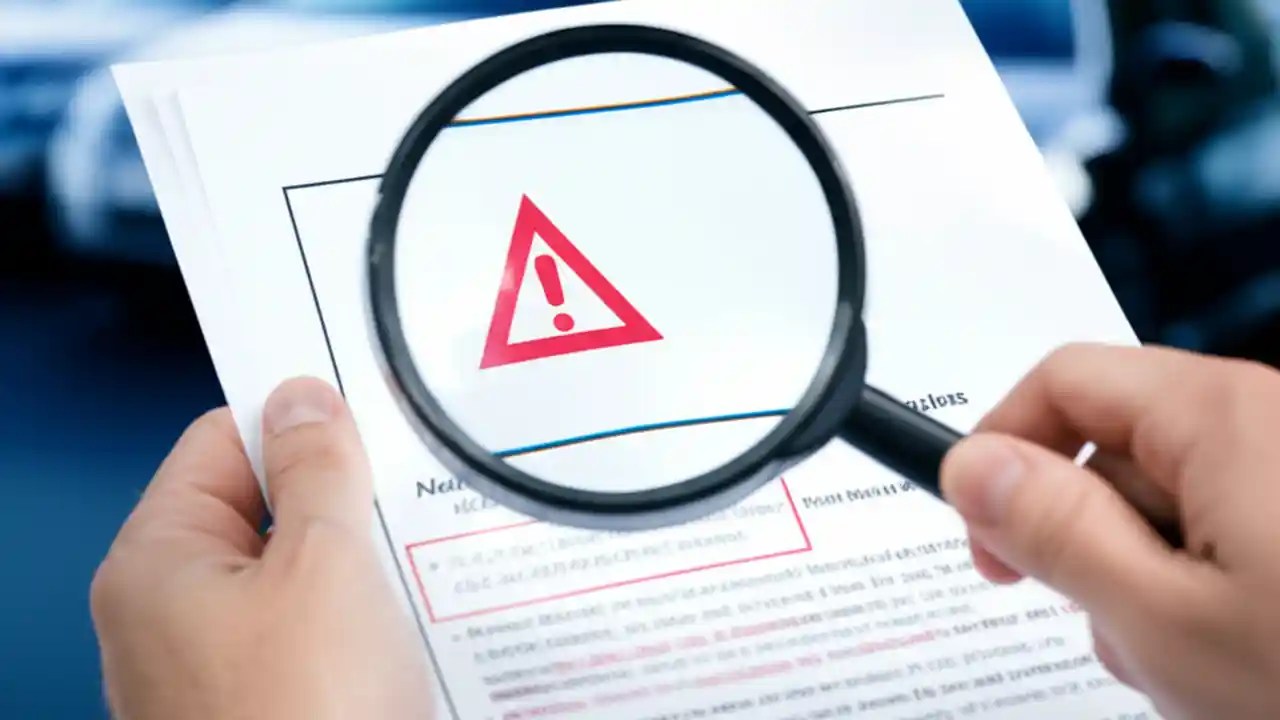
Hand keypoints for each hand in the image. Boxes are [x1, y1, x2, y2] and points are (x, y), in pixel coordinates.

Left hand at [90, 377, 432, 719]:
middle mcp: (175, 616)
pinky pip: (319, 636)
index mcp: (158, 564)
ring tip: (426, 560)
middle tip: (412, 490)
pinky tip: (416, 623)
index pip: (220, 443)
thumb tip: (303, 398)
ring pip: (301, 578)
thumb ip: (317, 469)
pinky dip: (366, 621)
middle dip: (343, 499)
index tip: (364, 412)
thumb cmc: (302, 719)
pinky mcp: (271, 706)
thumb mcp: (323, 566)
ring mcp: (222, 669)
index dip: (294, 419)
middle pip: (263, 511)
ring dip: (365, 564)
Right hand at [940, 343, 1279, 719]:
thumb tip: (971, 468)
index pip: (1063, 381)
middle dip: (1084, 536)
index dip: (1001, 449)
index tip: (982, 530)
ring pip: (1171, 504)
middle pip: (1116, 447)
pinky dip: (1205, 592)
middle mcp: (1268, 425)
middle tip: (1095, 620)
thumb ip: (1051, 532)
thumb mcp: (1162, 620)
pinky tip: (1230, 661)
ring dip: (1146, 580)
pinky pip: (1229, 533)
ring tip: (1183, 664)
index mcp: (1222, 418)